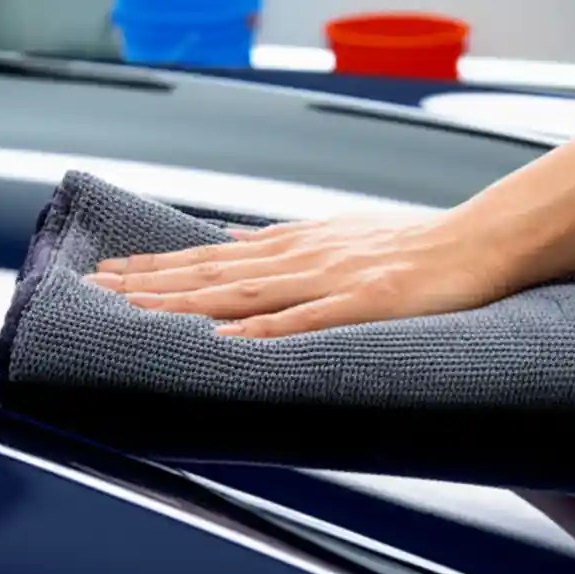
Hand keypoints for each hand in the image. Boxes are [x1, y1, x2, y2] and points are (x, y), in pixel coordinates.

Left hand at [84, 211, 524, 338]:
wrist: (476, 244)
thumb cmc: (410, 245)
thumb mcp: (335, 232)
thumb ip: (280, 240)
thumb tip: (227, 239)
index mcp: (295, 246)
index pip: (211, 258)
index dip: (158, 267)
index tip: (111, 274)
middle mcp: (302, 258)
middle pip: (213, 273)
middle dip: (152, 282)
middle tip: (98, 289)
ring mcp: (331, 281)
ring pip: (244, 293)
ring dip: (187, 301)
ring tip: (136, 308)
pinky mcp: (364, 304)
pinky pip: (307, 320)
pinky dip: (263, 330)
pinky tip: (225, 340)